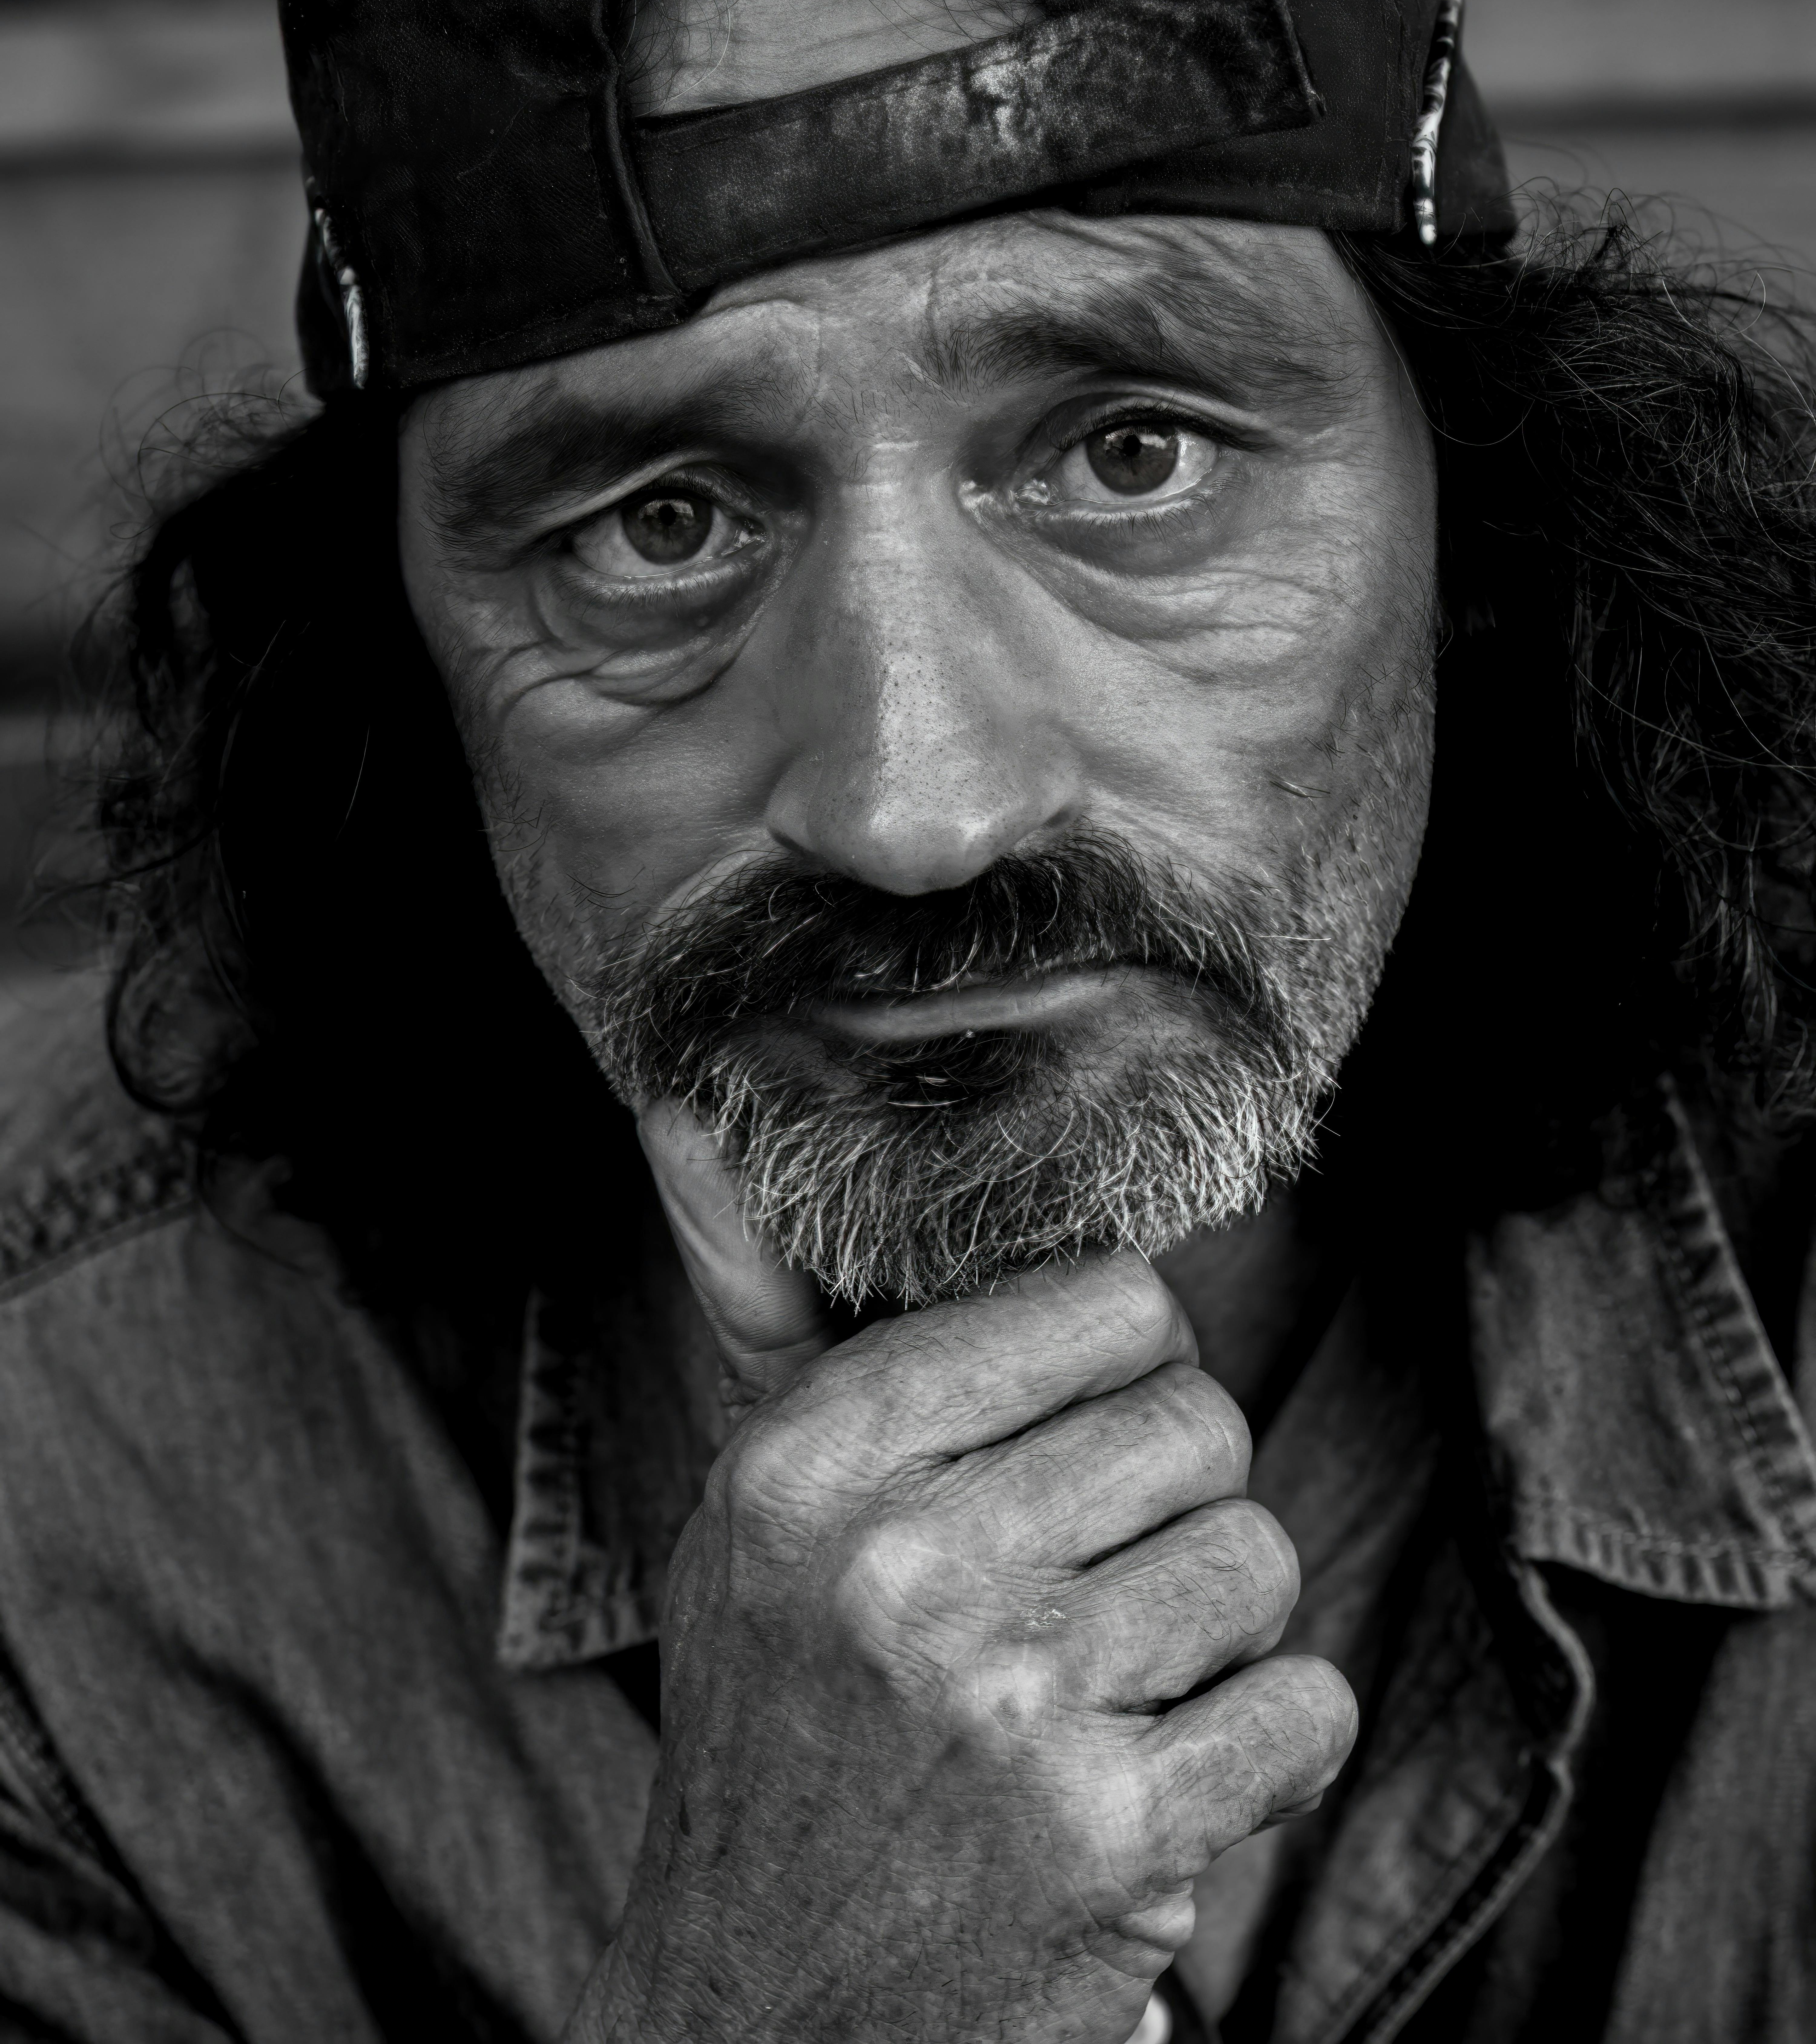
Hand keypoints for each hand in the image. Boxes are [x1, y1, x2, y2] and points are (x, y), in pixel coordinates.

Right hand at [571, 1104, 1355, 2043]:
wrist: (764, 2019)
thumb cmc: (784, 1724)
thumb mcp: (752, 1513)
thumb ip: (766, 1311)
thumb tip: (694, 1110)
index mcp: (811, 1463)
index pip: (1101, 1300)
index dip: (1119, 1364)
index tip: (1071, 1436)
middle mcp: (901, 1566)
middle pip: (1196, 1419)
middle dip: (1168, 1498)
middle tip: (1085, 1581)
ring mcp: (1011, 1702)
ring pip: (1258, 1555)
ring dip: (1216, 1626)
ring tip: (1113, 1680)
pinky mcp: (1114, 1838)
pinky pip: (1308, 1705)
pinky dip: (1267, 1744)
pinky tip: (1163, 1772)